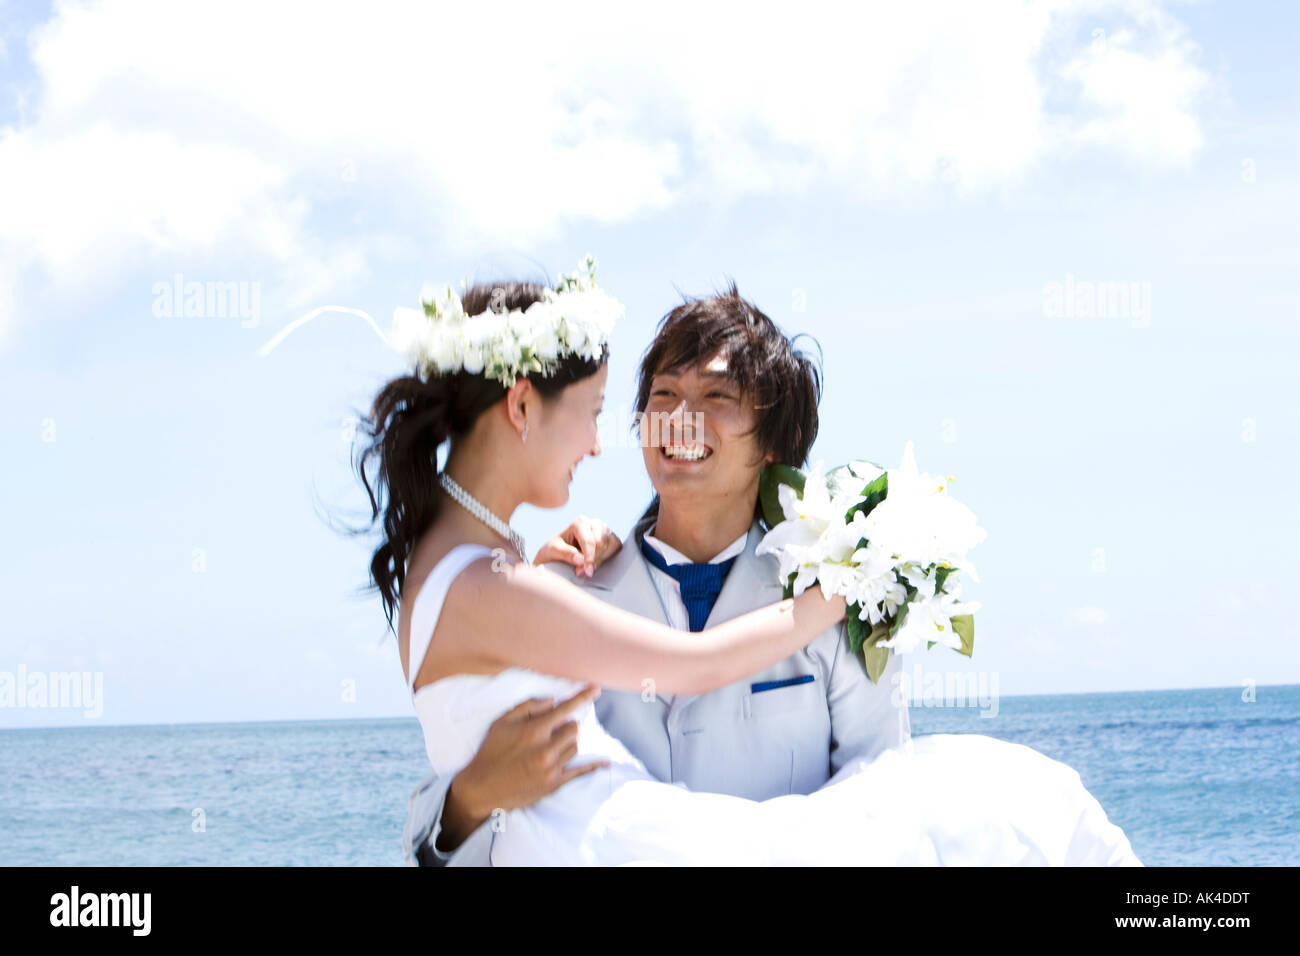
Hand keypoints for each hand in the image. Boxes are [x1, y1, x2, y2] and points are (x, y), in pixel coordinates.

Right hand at [436, 685, 609, 851]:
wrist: (481, 788)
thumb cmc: (490, 751)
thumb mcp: (502, 722)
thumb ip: (528, 707)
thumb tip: (552, 701)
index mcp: (533, 730)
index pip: (565, 709)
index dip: (582, 697)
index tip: (596, 688)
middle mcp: (545, 748)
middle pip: (574, 729)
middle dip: (567, 726)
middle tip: (553, 730)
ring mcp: (551, 768)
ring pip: (575, 747)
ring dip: (568, 743)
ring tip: (551, 746)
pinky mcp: (553, 784)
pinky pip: (580, 772)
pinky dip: (594, 766)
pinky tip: (605, 763)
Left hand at [533, 515, 620, 577]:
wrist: (557, 553)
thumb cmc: (553, 550)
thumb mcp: (553, 551)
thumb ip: (566, 554)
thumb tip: (581, 560)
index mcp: (580, 522)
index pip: (589, 541)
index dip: (589, 558)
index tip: (587, 572)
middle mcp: (594, 523)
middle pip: (601, 544)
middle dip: (592, 560)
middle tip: (581, 572)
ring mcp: (604, 530)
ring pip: (609, 546)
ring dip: (599, 560)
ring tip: (585, 567)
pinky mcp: (611, 538)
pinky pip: (616, 548)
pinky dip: (607, 557)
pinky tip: (595, 562)